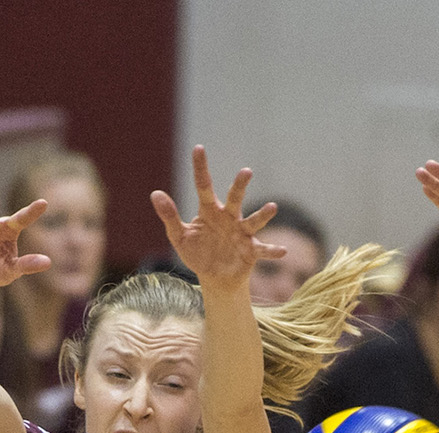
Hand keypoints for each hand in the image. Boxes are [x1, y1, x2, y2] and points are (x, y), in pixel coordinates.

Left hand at [151, 146, 284, 289]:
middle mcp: (229, 218)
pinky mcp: (251, 251)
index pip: (204, 186)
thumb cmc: (197, 253)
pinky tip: (283, 251)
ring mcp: (242, 234)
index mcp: (209, 211)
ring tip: (272, 207)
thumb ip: (169, 216)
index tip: (198, 148)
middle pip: (235, 199)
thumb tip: (155, 193)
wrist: (215, 277)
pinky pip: (263, 250)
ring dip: (262, 215)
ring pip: (253, 221)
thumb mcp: (179, 236)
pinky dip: (272, 251)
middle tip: (246, 171)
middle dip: (240, 186)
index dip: (201, 168)